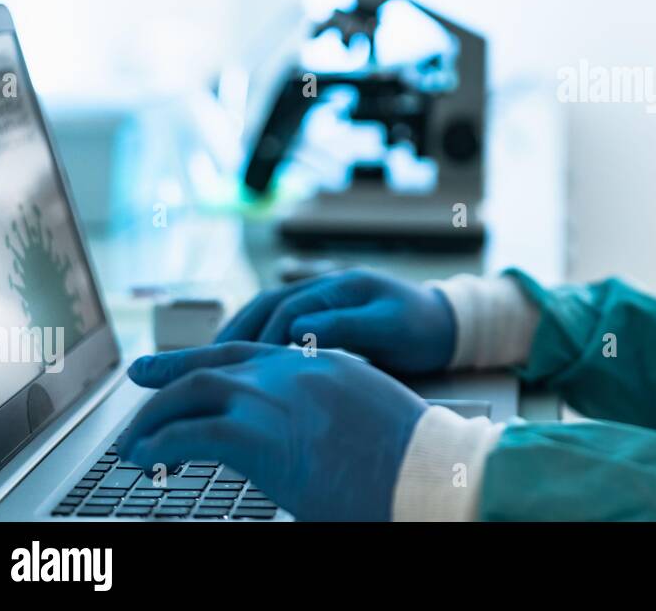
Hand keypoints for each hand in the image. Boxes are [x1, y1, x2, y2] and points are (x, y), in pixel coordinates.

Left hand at [119, 342, 428, 520]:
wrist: (429, 471)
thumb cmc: (410, 460)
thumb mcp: (367, 416)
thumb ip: (331, 412)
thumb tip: (311, 438)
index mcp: (323, 363)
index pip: (256, 350)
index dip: (215, 355)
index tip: (188, 363)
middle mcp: (293, 369)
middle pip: (217, 359)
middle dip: (171, 369)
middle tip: (140, 377)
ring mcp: (273, 397)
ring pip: (192, 391)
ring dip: (156, 416)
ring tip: (135, 442)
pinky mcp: (256, 435)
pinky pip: (187, 434)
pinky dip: (158, 444)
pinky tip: (146, 459)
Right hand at [215, 268, 455, 374]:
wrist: (447, 324)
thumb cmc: (423, 328)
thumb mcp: (389, 328)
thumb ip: (345, 326)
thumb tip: (295, 329)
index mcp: (342, 286)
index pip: (287, 309)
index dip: (263, 338)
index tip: (244, 368)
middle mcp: (327, 286)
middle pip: (268, 303)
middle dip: (237, 331)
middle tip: (208, 362)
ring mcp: (324, 298)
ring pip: (269, 310)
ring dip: (240, 331)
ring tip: (212, 359)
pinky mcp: (324, 314)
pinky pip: (280, 319)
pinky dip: (256, 334)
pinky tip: (240, 356)